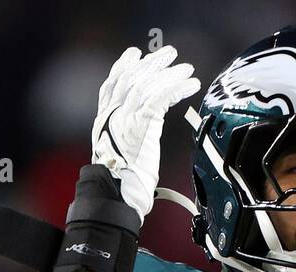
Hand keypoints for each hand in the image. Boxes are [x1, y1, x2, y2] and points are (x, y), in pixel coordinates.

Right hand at [92, 45, 200, 222]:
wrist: (117, 194)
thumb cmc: (122, 183)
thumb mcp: (121, 154)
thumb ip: (128, 134)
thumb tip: (143, 129)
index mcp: (104, 120)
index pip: (111, 85)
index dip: (123, 67)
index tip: (135, 54)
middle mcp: (111, 115)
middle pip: (131, 78)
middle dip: (151, 64)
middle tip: (169, 53)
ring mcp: (124, 118)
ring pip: (147, 85)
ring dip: (169, 74)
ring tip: (187, 68)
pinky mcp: (140, 124)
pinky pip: (160, 98)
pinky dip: (177, 88)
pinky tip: (190, 85)